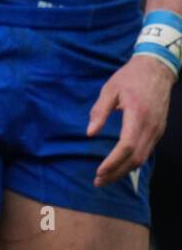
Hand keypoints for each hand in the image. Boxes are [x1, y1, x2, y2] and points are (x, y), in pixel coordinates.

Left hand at [87, 55, 175, 186]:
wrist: (156, 68)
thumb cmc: (130, 77)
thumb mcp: (110, 89)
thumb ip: (100, 111)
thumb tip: (90, 133)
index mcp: (137, 115)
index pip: (127, 146)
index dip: (113, 162)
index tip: (99, 171)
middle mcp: (150, 126)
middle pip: (136, 158)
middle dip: (117, 172)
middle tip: (99, 181)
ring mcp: (157, 130)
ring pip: (143, 158)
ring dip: (125, 170)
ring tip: (107, 177)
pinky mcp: (159, 131)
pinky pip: (147, 152)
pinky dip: (133, 162)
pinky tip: (121, 165)